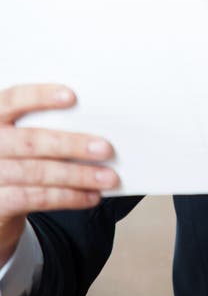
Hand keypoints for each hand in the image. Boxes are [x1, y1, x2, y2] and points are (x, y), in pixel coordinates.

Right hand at [0, 84, 118, 264]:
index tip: (71, 97)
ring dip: (78, 175)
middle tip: (105, 148)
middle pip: (30, 142)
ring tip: (107, 177)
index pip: (12, 99)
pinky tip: (91, 196)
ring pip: (37, 172)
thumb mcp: (22, 132)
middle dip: (71, 144)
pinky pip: (36, 198)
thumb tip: (96, 122)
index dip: (39, 97)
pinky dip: (68, 197)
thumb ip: (45, 122)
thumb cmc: (18, 155)